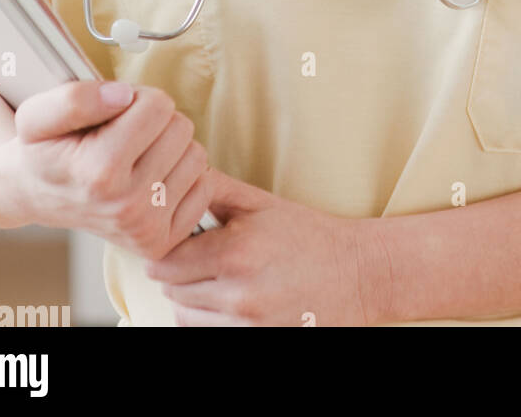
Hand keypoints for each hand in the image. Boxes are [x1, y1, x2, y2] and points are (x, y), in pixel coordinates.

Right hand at [0, 80, 214, 259]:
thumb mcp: (37, 115)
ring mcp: (145, 228)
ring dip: (170, 149)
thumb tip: (124, 95)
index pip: (159, 105)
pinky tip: (150, 180)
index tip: (113, 115)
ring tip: (135, 157)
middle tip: (123, 136)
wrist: (36, 195)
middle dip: (156, 122)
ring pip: (196, 155)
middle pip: (181, 128)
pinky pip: (204, 187)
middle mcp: (126, 205)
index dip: (137, 98)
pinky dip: (182, 177)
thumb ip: (74, 98)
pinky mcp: (161, 241)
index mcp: (99, 172)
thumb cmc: (45, 149)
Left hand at [144, 169, 390, 326]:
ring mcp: (246, 324)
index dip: (167, 248)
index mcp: (236, 251)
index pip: (163, 261)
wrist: (357, 273)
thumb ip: (216, 190)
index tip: (179, 240)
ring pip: (183, 315)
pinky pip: (206, 333)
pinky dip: (209, 318)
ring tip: (219, 277)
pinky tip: (230, 298)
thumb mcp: (262, 202)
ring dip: (191, 296)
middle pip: (170, 289)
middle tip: (203, 255)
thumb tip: (177, 180)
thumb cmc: (309, 234)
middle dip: (179, 270)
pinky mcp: (254, 340)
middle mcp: (237, 293)